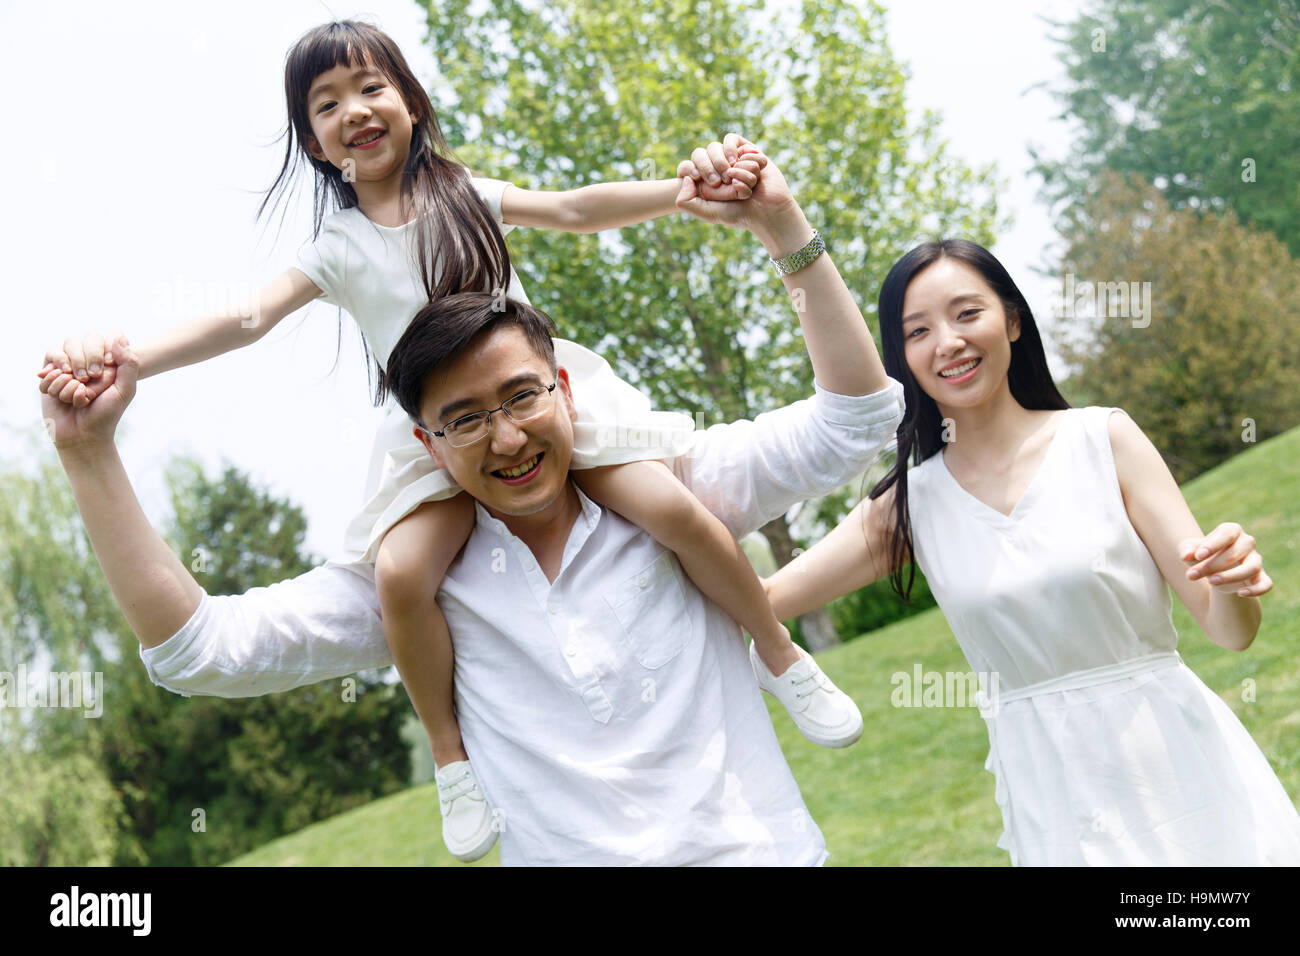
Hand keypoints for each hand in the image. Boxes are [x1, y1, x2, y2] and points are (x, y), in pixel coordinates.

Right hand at [40, 334, 138, 450]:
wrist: (82, 435)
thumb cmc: (106, 413)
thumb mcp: (125, 390)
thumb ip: (129, 364)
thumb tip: (117, 338)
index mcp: (108, 360)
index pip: (104, 337)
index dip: (100, 353)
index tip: (102, 373)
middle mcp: (87, 360)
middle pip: (78, 342)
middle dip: (82, 365)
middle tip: (87, 384)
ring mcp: (66, 367)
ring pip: (61, 357)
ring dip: (68, 382)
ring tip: (76, 397)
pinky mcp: (49, 377)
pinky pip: (47, 370)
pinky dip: (56, 388)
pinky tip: (63, 400)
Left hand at [675, 135, 796, 232]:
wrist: (767, 208)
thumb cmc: (739, 213)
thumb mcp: (708, 213)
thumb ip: (686, 202)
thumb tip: (686, 177)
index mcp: (700, 183)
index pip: (685, 167)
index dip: (689, 169)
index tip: (698, 178)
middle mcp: (712, 169)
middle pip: (699, 153)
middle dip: (711, 166)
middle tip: (725, 181)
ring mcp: (728, 158)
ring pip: (716, 147)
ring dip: (732, 167)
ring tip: (741, 180)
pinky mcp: (743, 148)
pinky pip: (732, 140)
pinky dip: (741, 154)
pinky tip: (751, 167)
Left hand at [1180, 523, 1272, 597]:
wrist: (1214, 572)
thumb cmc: (1202, 555)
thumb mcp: (1190, 551)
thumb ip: (1186, 550)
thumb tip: (1185, 556)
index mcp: (1231, 531)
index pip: (1227, 533)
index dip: (1213, 544)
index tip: (1198, 556)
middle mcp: (1247, 543)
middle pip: (1235, 552)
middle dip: (1212, 565)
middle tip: (1191, 575)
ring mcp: (1256, 560)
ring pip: (1252, 567)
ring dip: (1232, 576)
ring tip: (1211, 582)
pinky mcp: (1261, 578)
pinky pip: (1266, 583)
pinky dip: (1256, 590)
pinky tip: (1241, 594)